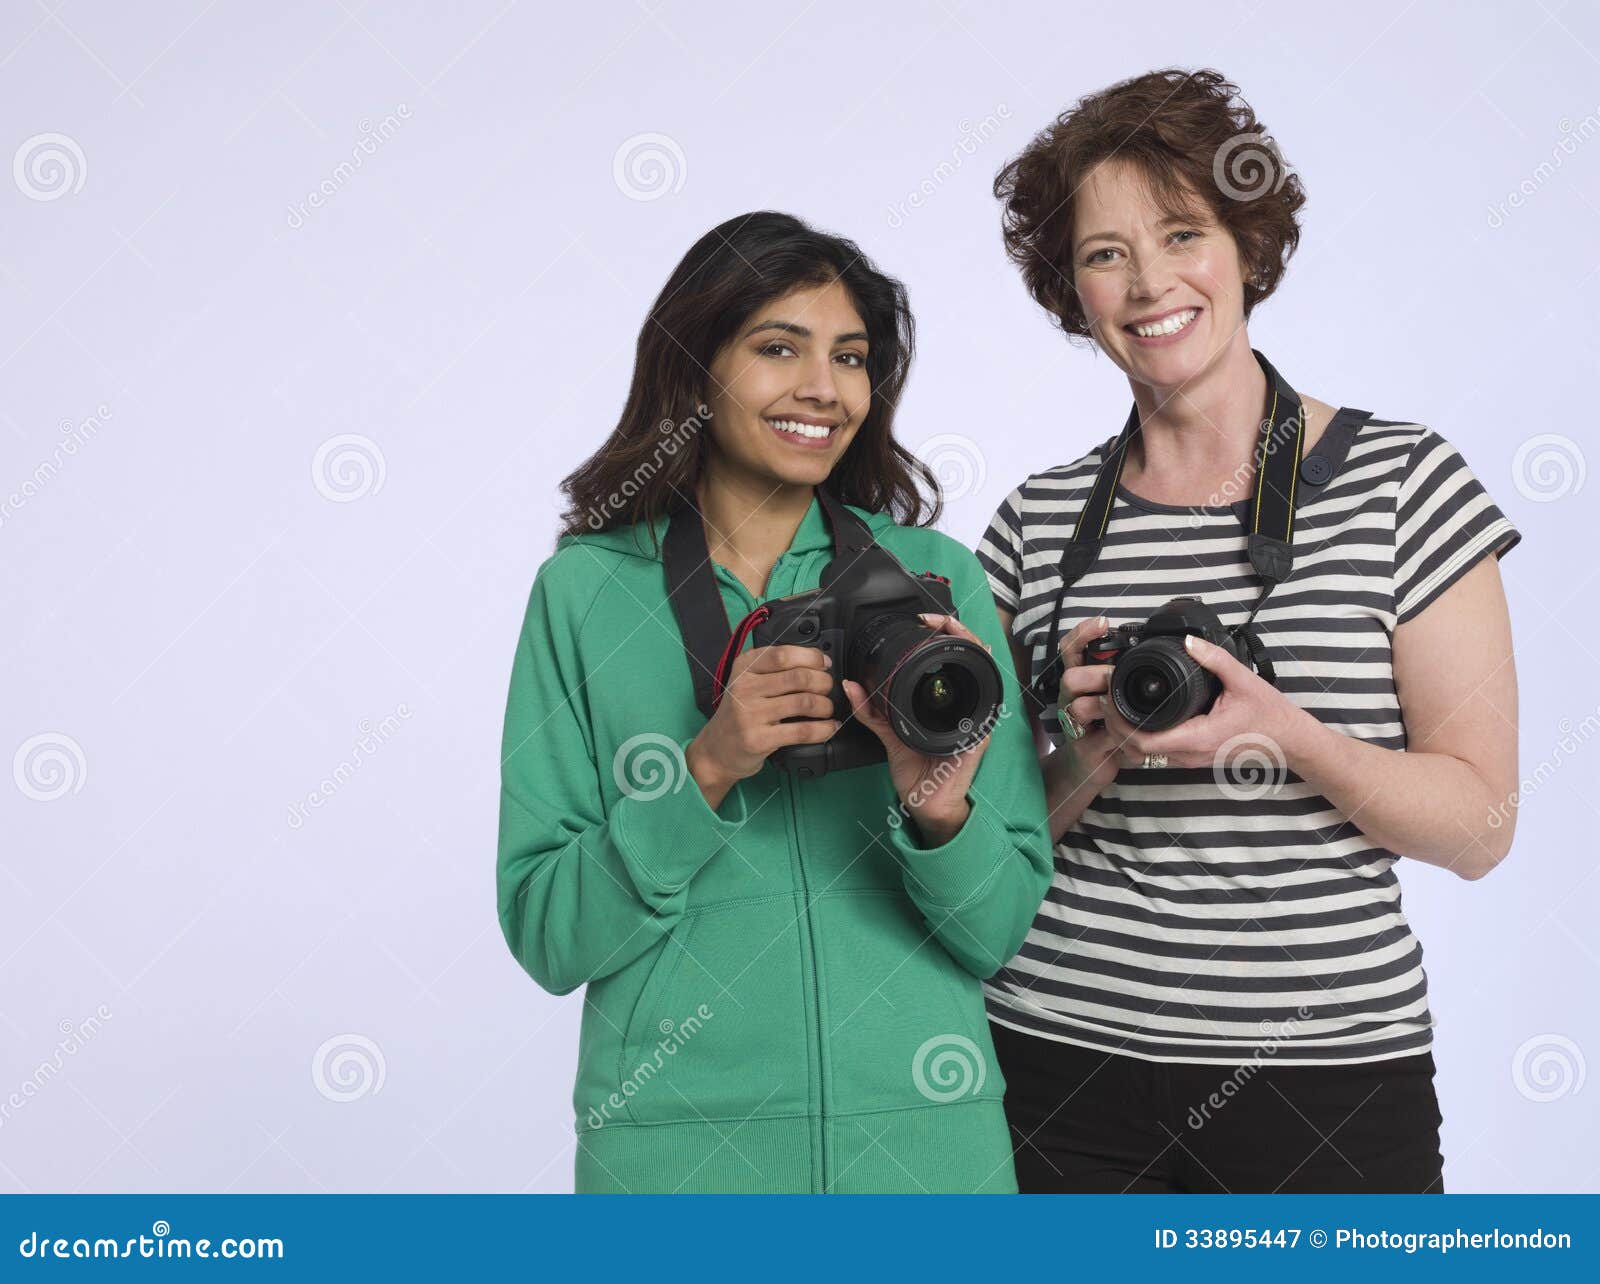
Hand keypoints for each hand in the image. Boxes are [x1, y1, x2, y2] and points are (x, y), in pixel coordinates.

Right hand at [686, 644, 839, 805]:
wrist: (716, 750)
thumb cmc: (738, 715)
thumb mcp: (748, 683)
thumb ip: (775, 670)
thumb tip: (819, 662)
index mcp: (744, 667)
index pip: (783, 654)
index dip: (811, 657)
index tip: (824, 664)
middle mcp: (745, 687)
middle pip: (798, 677)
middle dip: (823, 682)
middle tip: (828, 688)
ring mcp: (750, 714)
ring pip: (804, 702)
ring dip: (825, 706)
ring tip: (826, 709)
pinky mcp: (759, 739)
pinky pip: (802, 731)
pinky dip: (823, 729)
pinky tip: (829, 728)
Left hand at [842, 613, 994, 844]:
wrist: (926, 805)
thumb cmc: (916, 772)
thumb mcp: (888, 735)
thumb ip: (870, 712)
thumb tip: (851, 685)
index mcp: (946, 706)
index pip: (951, 662)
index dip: (945, 636)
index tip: (926, 621)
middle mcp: (964, 709)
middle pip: (972, 661)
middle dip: (960, 632)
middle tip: (940, 618)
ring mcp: (975, 721)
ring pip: (983, 675)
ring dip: (972, 648)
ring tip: (955, 630)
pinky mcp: (978, 737)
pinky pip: (983, 707)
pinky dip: (980, 684)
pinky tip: (975, 663)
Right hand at [1052, 614, 1144, 793]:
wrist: (1087, 765)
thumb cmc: (1102, 726)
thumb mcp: (1109, 697)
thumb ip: (1118, 676)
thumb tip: (1147, 650)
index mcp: (1079, 683)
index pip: (1070, 650)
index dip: (1083, 634)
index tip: (1102, 623)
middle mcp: (1071, 700)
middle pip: (1071, 677)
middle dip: (1097, 676)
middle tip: (1116, 679)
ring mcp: (1075, 724)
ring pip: (1078, 708)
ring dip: (1105, 707)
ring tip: (1123, 709)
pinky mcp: (1084, 747)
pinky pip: (1101, 738)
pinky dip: (1119, 735)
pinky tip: (1132, 736)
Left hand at [1099, 632, 1316, 768]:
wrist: (1289, 741)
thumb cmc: (1269, 714)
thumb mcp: (1244, 680)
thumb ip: (1214, 659)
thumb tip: (1188, 641)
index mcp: (1198, 737)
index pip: (1143, 740)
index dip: (1120, 722)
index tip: (1111, 698)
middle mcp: (1189, 754)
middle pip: (1136, 749)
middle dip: (1115, 726)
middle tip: (1107, 699)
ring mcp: (1190, 759)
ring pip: (1144, 755)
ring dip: (1125, 734)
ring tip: (1117, 706)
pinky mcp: (1192, 758)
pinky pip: (1158, 753)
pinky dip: (1140, 739)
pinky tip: (1137, 718)